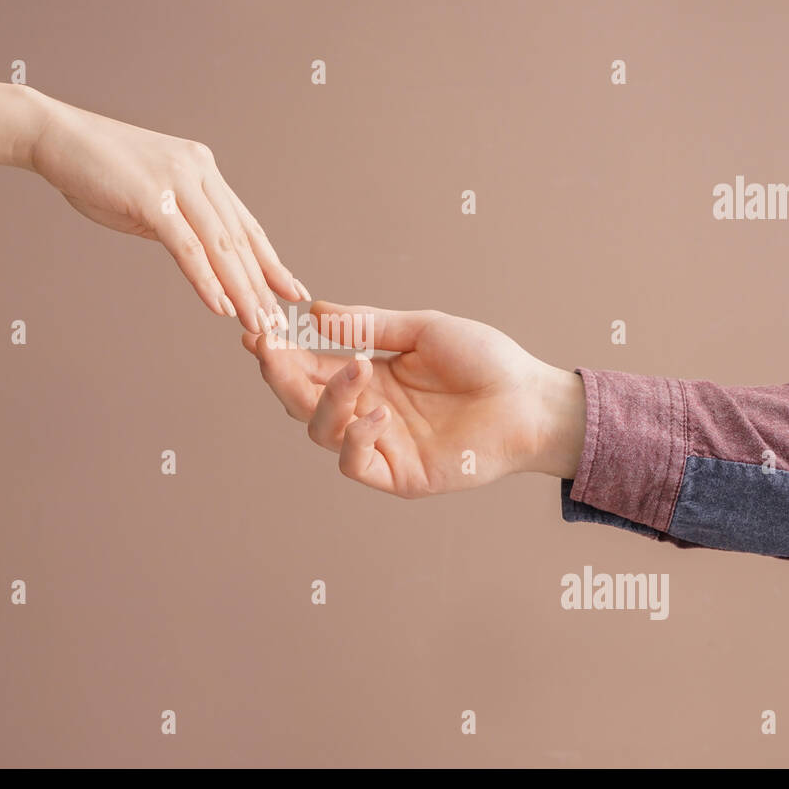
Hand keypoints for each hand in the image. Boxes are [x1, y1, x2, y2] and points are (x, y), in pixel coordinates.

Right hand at [0, 79, 305, 332]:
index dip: (271, 262)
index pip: (246, 225)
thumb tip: (197, 255)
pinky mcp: (152, 198)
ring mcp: (177, 182)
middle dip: (263, 286)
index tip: (292, 291)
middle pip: (241, 239)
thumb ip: (176, 220)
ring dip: (242, 290)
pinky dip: (207, 280)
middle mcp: (200, 172)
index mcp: (203, 171)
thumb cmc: (96, 168)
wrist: (54, 135)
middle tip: (281, 322)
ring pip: (221, 246)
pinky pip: (187, 247)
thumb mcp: (148, 196)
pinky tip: (221, 306)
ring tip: (259, 324)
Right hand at [242, 302, 586, 496]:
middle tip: (270, 348)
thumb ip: (367, 325)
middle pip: (301, 401)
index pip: (308, 366)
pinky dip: (356, 439)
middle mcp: (366, 410)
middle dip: (281, 375)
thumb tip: (314, 312)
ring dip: (327, 400)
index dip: (279, 351)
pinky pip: (356, 465)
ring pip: (321, 432)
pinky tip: (377, 414)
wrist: (531, 401)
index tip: (256, 329)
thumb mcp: (422, 330)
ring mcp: (380, 445)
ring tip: (356, 370)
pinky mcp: (399, 476)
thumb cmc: (485, 361)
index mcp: (368, 375)